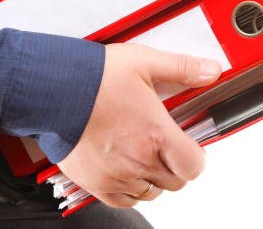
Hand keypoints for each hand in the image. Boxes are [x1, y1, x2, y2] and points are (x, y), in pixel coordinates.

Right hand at [58, 43, 221, 206]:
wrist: (52, 88)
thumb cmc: (94, 77)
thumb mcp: (144, 62)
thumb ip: (182, 68)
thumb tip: (210, 71)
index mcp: (155, 134)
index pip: (193, 165)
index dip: (196, 156)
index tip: (190, 146)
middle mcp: (138, 160)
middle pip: (175, 181)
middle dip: (176, 164)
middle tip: (165, 144)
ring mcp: (116, 175)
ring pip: (151, 192)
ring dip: (153, 177)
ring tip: (144, 152)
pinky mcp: (96, 183)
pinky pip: (124, 201)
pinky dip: (131, 190)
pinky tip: (127, 169)